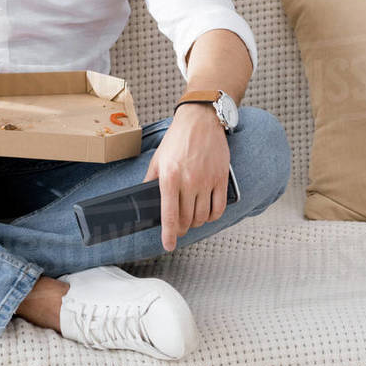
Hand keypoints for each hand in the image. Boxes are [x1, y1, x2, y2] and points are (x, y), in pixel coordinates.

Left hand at [141, 104, 230, 250]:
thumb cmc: (177, 139)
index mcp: (170, 177)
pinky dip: (212, 216)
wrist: (201, 120)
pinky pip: (219, 207)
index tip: (168, 245)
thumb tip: (144, 199)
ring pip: (203, 217)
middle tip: (180, 228)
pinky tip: (207, 214)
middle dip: (182, 228)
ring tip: (192, 219)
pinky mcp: (221, 178)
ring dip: (196, 223)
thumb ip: (151, 180)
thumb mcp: (158, 159)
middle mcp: (189, 181)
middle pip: (187, 219)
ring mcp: (207, 180)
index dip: (169, 234)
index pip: (169, 215)